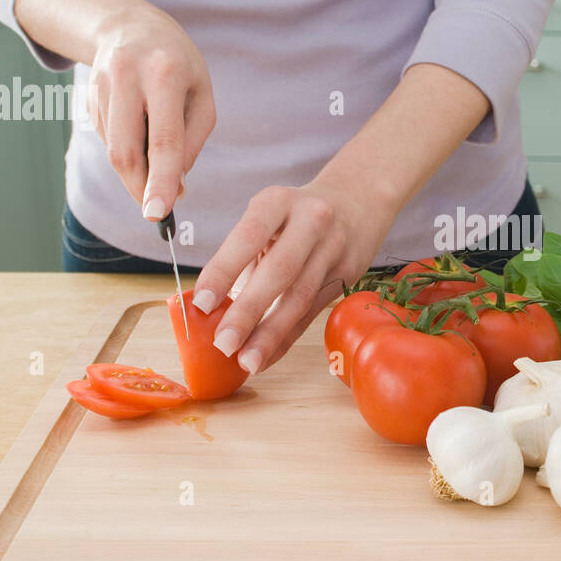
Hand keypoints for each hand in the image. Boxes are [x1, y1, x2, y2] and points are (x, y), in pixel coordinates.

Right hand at [85, 5, 216, 218]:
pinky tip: (137, 134)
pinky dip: (126, 151)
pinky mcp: (87, 96)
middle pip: (126, 151)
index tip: (158, 213)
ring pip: (113, 149)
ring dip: (135, 172)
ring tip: (156, 166)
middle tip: (156, 212)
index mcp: (165, 74)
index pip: (163, 139)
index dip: (161, 180)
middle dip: (140, 189)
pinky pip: (107, 139)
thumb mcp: (201, 94)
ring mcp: (101, 85)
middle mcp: (127, 76)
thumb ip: (193, 140)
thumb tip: (176, 185)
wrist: (128, 24)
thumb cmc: (178, 64)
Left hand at [190, 178, 396, 373]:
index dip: (224, 270)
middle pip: (280, 271)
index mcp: (278, 202)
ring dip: (271, 334)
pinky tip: (266, 356)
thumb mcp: (268, 216)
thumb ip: (244, 255)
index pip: (249, 236)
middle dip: (249, 312)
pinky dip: (287, 337)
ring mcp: (334, 248)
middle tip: (223, 344)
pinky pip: (312, 312)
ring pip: (300, 297)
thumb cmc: (295, 216)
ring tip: (246, 361)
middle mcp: (311, 221)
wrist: (358, 199)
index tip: (202, 303)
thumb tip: (211, 309)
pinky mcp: (348, 273)